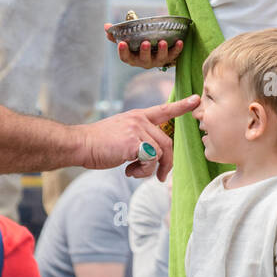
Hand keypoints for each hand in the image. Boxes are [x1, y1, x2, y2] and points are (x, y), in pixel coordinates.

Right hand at [79, 94, 199, 179]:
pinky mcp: (133, 142)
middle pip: (167, 142)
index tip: (196, 99)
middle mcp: (139, 120)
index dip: (181, 106)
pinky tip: (128, 170)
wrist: (80, 144)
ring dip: (149, 169)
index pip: (164, 109)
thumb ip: (138, 139)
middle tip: (160, 176)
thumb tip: (152, 157)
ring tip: (133, 171)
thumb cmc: (98, 144)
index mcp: (137, 116)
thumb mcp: (121, 134)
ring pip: (160, 154)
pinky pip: (151, 160)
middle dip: (167, 163)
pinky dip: (143, 170)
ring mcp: (136, 130)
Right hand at [106, 25, 183, 70]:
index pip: (125, 57)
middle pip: (143, 60)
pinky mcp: (169, 57)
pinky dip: (177, 49)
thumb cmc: (137, 43)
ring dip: (161, 51)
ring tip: (162, 42)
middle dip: (144, 52)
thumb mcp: (128, 39)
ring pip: (159, 59)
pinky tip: (180, 41)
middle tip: (145, 42)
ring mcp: (157, 60)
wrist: (155, 49)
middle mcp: (144, 61)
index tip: (122, 43)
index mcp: (132, 58)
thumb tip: (106, 26)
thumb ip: (117, 34)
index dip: (123, 52)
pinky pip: (174, 55)